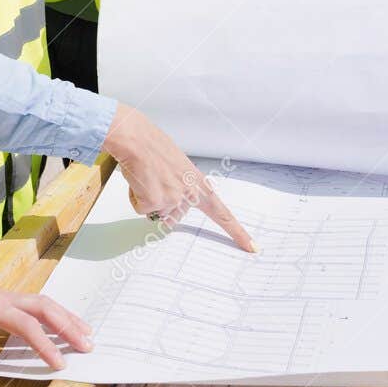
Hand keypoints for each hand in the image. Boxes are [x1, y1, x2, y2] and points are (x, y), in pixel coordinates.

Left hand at [0, 267, 92, 370]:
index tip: (58, 363)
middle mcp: (2, 298)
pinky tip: (64, 326)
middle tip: (88, 346)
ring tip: (87, 335)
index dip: (42, 343)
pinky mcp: (4, 302)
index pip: (23, 323)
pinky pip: (36, 307)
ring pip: (44, 303)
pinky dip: (56, 315)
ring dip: (67, 318)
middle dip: (68, 326)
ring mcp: (5, 297)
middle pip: (44, 307)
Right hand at [103, 104, 254, 251]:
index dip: (237, 233)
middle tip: (153, 182)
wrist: (136, 139)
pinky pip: (140, 209)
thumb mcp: (177, 169)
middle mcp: (189, 194)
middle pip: (174, 217)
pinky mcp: (155, 202)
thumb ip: (181, 189)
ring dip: (147, 200)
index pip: (223, 214)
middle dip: (161, 206)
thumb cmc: (153, 147)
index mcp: (199, 184)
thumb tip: (166, 205)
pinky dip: (135, 197)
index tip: (252, 247)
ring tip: (146, 178)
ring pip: (156, 213)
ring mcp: (173, 199)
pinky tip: (138, 180)